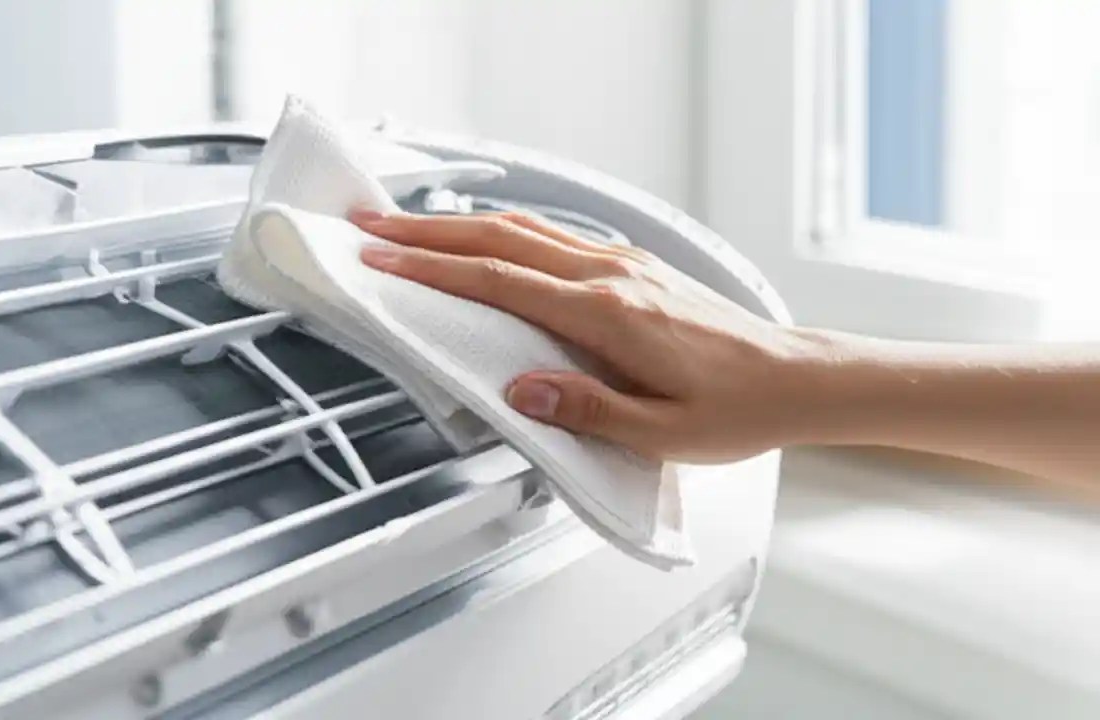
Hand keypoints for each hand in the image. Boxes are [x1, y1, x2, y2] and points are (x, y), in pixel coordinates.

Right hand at [349, 209, 830, 462]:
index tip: (385, 262)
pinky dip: (506, 230)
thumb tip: (521, 391)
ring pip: (526, 229)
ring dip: (461, 225)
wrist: (796, 377)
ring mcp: (624, 265)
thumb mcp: (662, 432)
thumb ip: (587, 410)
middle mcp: (613, 276)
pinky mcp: (634, 267)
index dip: (434, 270)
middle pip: (500, 239)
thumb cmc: (738, 407)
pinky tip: (489, 236)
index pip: (500, 282)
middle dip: (427, 232)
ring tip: (411, 226)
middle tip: (372, 228)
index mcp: (610, 315)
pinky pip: (555, 236)